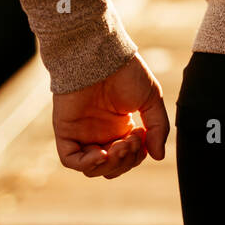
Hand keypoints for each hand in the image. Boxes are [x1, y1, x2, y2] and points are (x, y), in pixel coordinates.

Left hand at [52, 52, 169, 178]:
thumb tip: (158, 156)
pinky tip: (102, 154)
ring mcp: (82, 133)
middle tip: (132, 140)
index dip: (137, 156)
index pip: (127, 158)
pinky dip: (87, 164)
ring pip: (93, 168)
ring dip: (110, 164)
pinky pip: (71, 159)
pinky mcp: (66, 131)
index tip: (142, 134)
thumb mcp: (151, 99)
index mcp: (120, 126)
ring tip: (120, 146)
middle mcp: (100, 133)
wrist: (101, 56)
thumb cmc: (126, 72)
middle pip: (112, 167)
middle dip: (126, 161)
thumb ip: (158, 128)